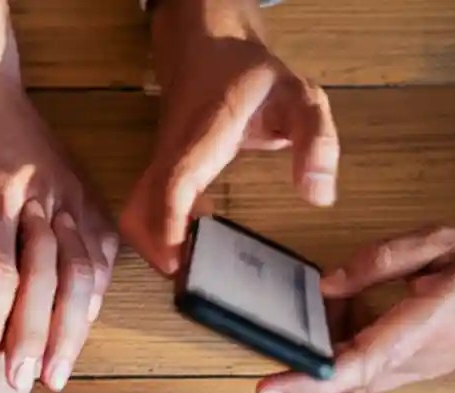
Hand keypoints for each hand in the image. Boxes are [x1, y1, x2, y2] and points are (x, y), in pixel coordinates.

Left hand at [0, 80, 118, 391]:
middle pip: (48, 278)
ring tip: (58, 371)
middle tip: (27, 382)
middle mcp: (39, 197)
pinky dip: (93, 297)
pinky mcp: (86, 199)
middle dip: (38, 336)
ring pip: (83, 272)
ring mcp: (69, 197)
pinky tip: (80, 332)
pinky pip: (100, 256)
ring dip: (72, 328)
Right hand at [120, 0, 338, 274]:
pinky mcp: (159, 172)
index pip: (175, 184)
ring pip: (136, 213)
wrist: (207, 47)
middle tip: (195, 283)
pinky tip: (194, 248)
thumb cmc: (254, 76)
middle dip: (156, 252)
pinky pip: (146, 209)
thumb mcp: (302, 97)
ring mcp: (159, 164)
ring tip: (196, 272)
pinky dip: (159, 235)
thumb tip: (318, 196)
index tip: (180, 264)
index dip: (170, 226)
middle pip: (139, 211)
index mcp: (205, 134)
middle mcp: (171, 154)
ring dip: (156, 248)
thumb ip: (317, 141)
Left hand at [256, 227, 454, 392]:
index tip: (268, 388)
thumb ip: (381, 260)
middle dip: (303, 382)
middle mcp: (420, 357)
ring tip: (313, 322)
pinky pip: (377, 371)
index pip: (357, 361)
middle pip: (349, 383)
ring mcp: (424, 368)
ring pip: (360, 380)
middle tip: (267, 370)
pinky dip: (350, 355)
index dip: (309, 378)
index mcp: (425, 324)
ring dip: (328, 362)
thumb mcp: (443, 241)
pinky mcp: (426, 367)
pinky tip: (342, 321)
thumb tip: (327, 284)